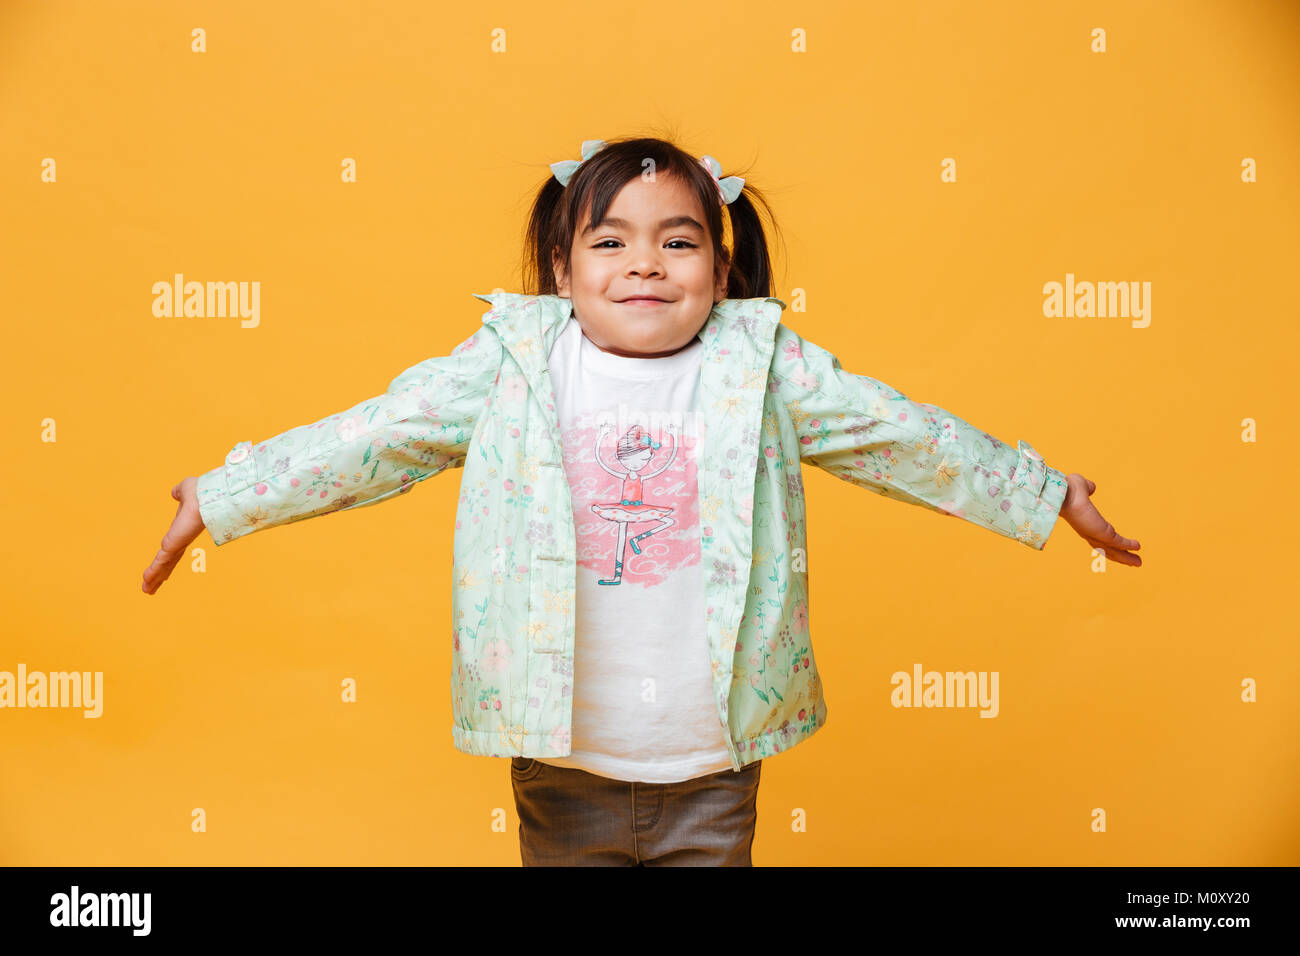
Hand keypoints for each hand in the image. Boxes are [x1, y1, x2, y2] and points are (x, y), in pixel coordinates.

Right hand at [141, 476, 205, 593]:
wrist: (206, 496)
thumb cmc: (201, 491)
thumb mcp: (185, 492)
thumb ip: (179, 493)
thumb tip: (175, 493)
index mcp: (182, 531)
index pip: (173, 549)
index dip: (167, 559)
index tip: (164, 567)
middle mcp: (181, 541)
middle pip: (169, 563)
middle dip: (160, 575)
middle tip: (153, 588)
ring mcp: (177, 545)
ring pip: (163, 566)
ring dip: (154, 578)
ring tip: (147, 591)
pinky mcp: (172, 546)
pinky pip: (159, 562)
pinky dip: (152, 572)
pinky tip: (146, 583)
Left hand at [1058, 473, 1140, 566]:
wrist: (1064, 493)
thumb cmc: (1068, 490)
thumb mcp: (1081, 488)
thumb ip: (1088, 488)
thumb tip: (1091, 488)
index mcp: (1085, 525)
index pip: (1099, 539)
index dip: (1110, 545)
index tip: (1120, 548)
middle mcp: (1089, 533)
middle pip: (1107, 550)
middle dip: (1121, 557)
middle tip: (1134, 562)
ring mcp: (1095, 534)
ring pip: (1113, 550)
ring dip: (1126, 557)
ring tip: (1138, 563)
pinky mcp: (1102, 533)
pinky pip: (1118, 542)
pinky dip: (1128, 545)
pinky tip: (1138, 547)